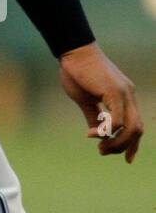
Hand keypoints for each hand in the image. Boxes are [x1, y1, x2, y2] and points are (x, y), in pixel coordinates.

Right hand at [59, 43, 142, 161]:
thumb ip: (94, 116)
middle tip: (103, 152)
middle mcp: (129, 96)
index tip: (126, 159)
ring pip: (131, 127)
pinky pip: (117, 119)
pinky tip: (91, 134)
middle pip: (138, 130)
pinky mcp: (115, 92)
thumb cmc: (77, 73)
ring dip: (116, 142)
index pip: (136, 125)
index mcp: (124, 97)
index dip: (133, 144)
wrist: (74, 53)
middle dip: (123, 146)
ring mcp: (124, 94)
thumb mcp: (85, 100)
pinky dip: (105, 131)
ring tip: (99, 147)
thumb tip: (97, 134)